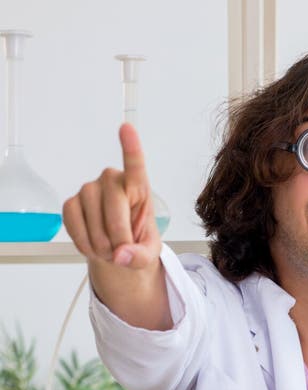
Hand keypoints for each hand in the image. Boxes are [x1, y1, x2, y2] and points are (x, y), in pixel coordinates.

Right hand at [63, 123, 160, 269]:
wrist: (117, 251)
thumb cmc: (137, 243)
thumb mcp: (149, 254)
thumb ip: (140, 256)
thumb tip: (120, 254)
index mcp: (138, 188)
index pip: (135, 165)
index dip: (131, 148)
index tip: (126, 128)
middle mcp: (112, 181)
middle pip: (115, 205)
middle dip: (119, 235)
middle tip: (122, 251)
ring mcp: (89, 190)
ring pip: (92, 216)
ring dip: (101, 243)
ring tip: (109, 250)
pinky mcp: (71, 203)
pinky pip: (73, 222)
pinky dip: (84, 242)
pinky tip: (93, 246)